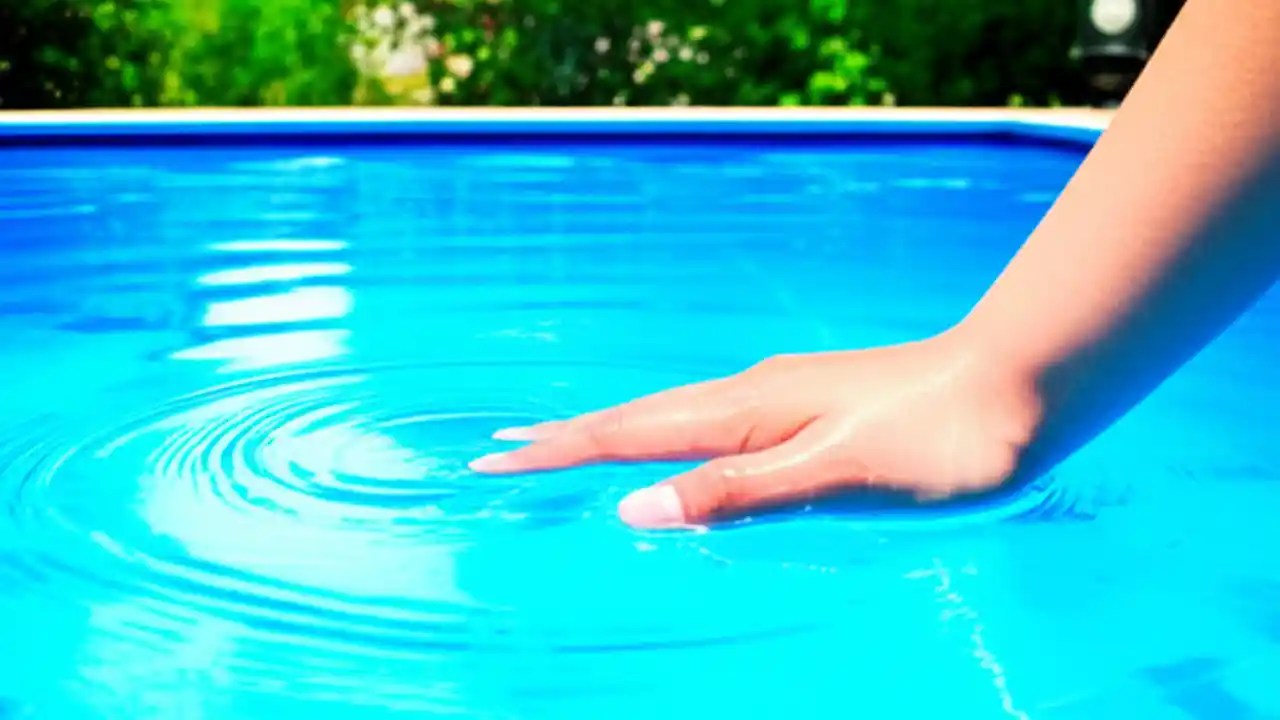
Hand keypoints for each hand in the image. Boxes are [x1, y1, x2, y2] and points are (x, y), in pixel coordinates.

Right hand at [469, 331, 1044, 528]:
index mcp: (748, 413)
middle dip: (566, 438)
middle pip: (639, 419)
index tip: (494, 457)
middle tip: (503, 448)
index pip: (631, 436)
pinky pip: (710, 424)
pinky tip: (675, 447)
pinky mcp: (807, 407)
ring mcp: (781, 398)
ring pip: (673, 417)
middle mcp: (753, 397)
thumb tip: (636, 508)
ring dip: (611, 434)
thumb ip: (737, 493)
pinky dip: (665, 437)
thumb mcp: (837, 476)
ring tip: (565, 446)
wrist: (1019, 384)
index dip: (561, 451)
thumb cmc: (938, 438)